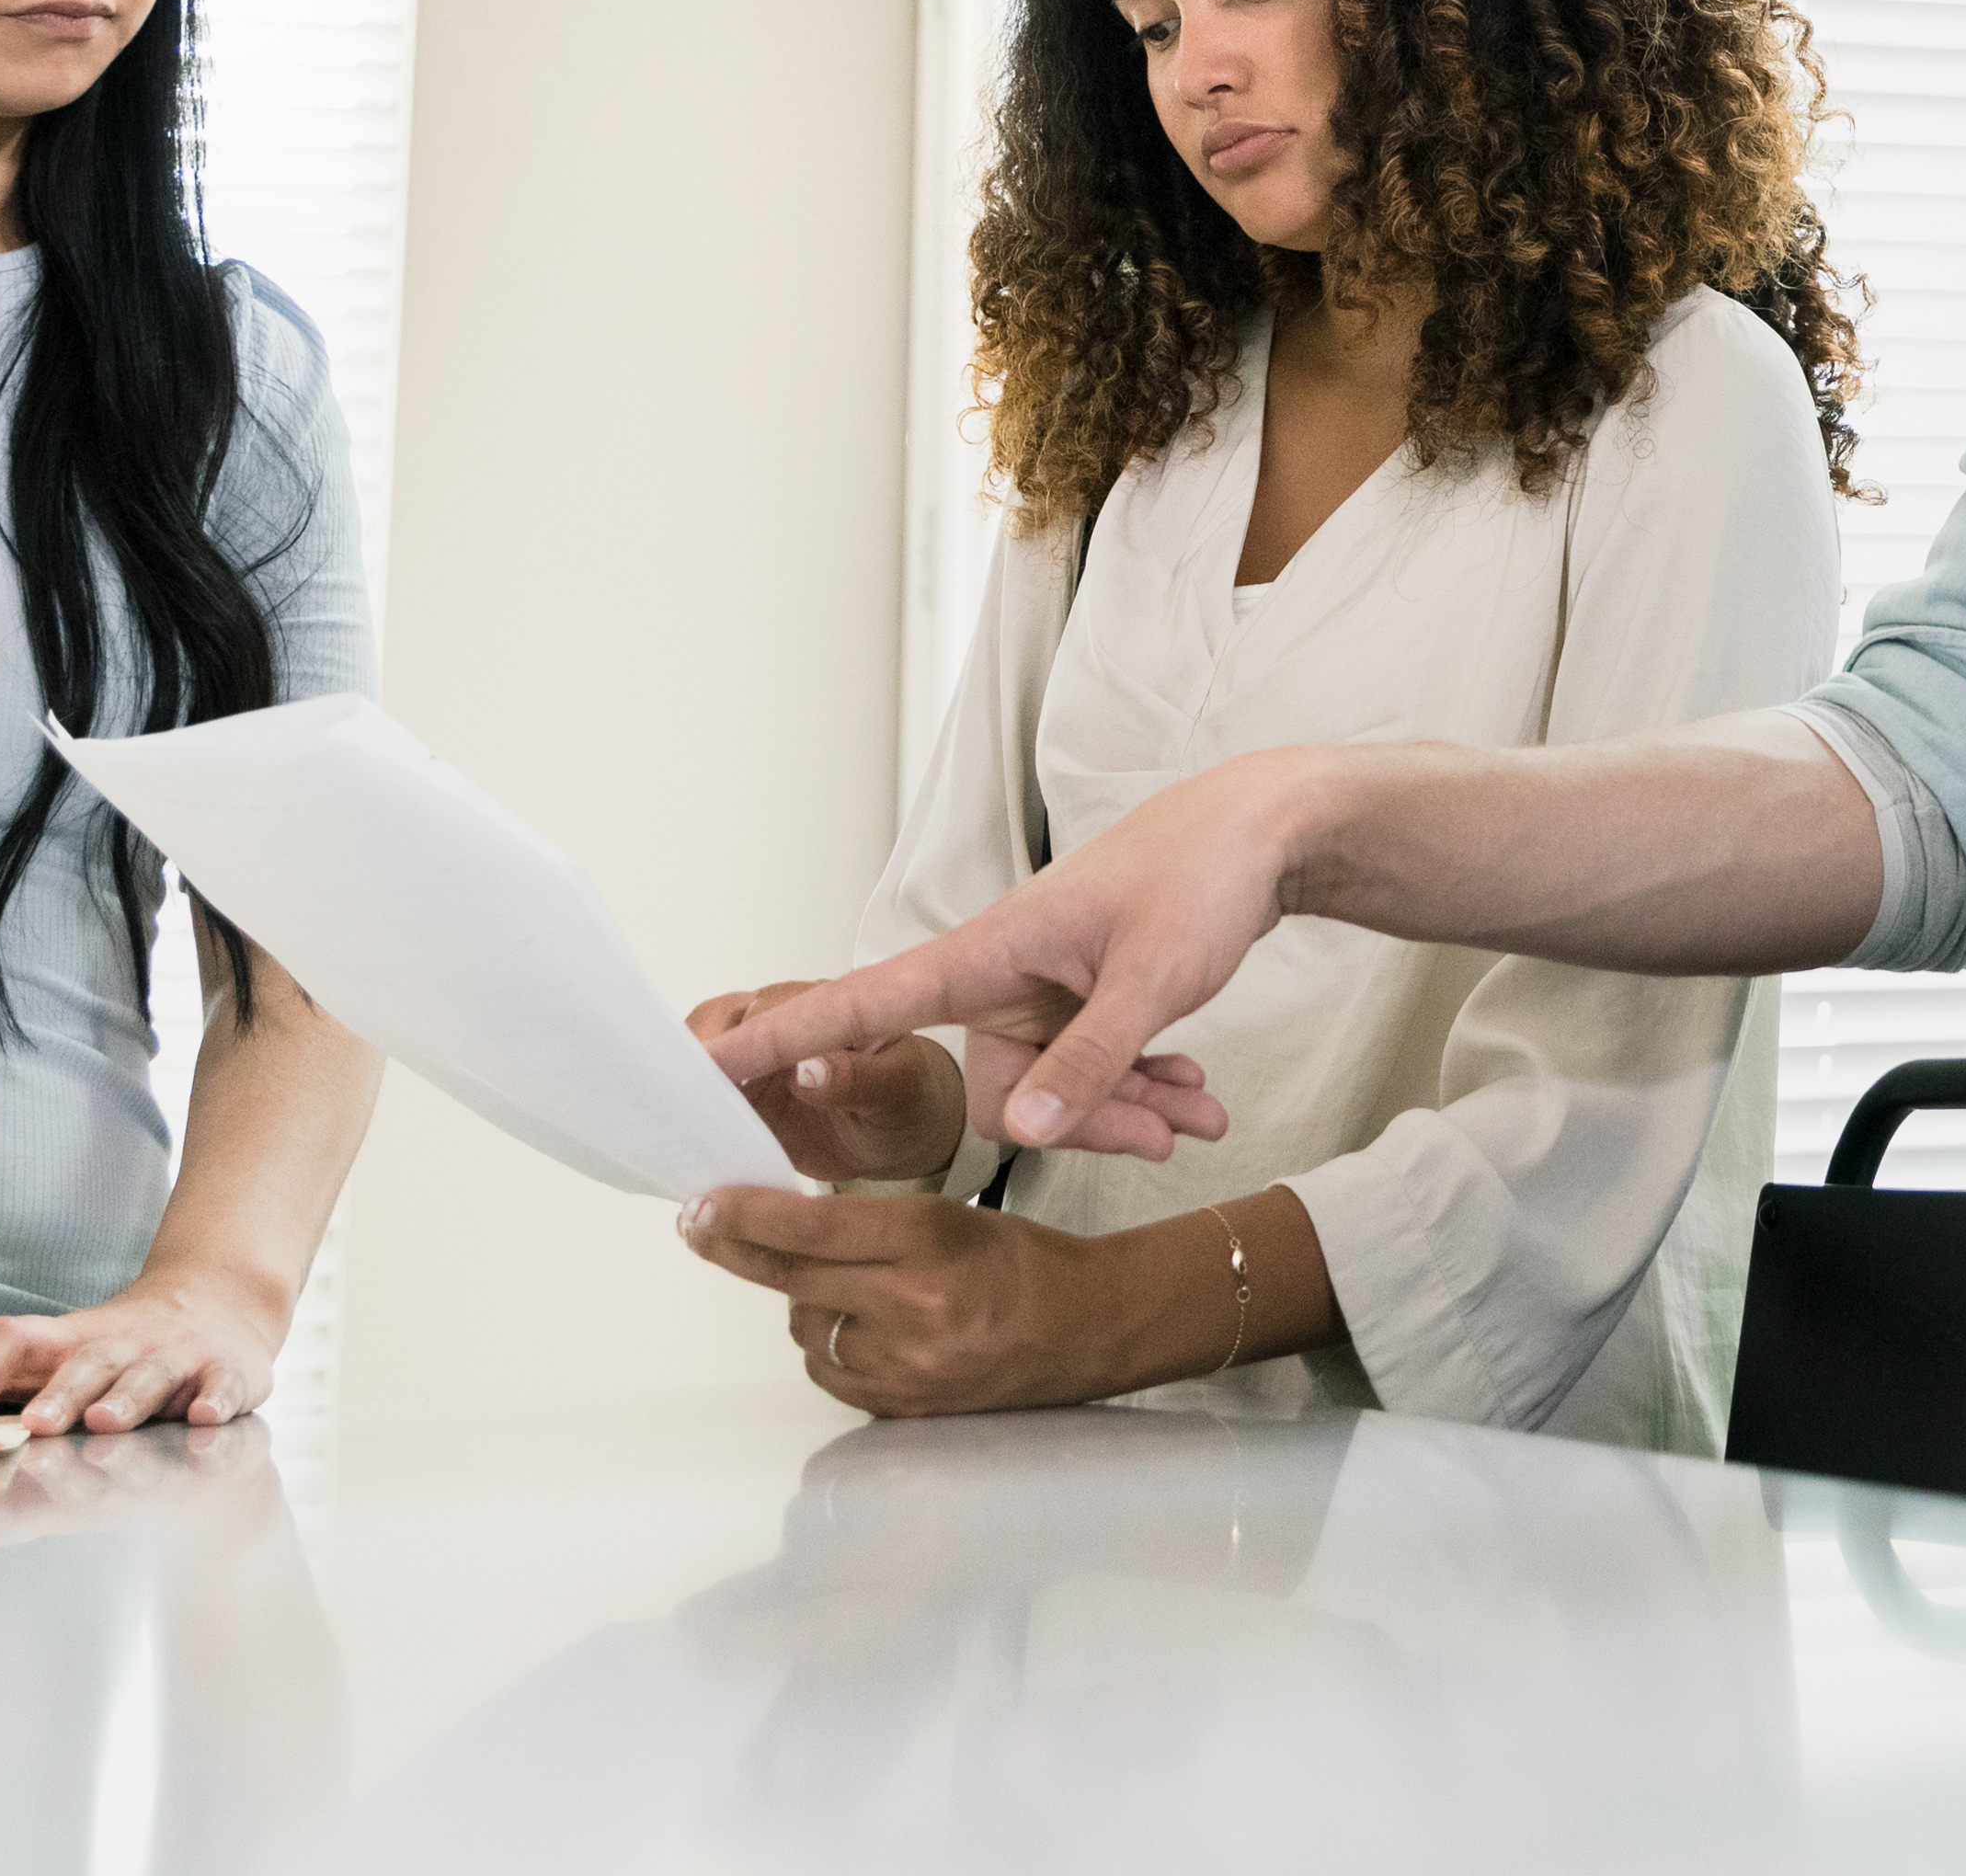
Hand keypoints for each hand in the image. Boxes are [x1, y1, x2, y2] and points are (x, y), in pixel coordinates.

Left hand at [0, 1258, 295, 1435]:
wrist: (212, 1307)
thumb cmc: (99, 1352)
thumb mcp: (27, 1365)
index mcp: (58, 1343)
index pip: (7, 1344)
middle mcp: (113, 1344)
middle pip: (83, 1360)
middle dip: (62, 1393)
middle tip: (35, 1426)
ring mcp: (172, 1355)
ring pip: (148, 1372)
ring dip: (128, 1397)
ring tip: (107, 1424)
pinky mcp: (225, 1369)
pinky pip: (222, 1382)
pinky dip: (214, 1397)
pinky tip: (201, 1417)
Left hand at [676, 1185, 1117, 1415]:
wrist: (1082, 1328)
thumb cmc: (1020, 1264)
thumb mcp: (947, 1217)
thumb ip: (866, 1227)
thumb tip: (779, 1227)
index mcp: (928, 1239)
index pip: (809, 1229)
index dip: (743, 1216)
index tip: (700, 1205)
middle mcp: (912, 1305)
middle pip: (792, 1279)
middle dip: (735, 1249)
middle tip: (699, 1228)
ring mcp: (906, 1365)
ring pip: (806, 1329)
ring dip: (803, 1303)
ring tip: (843, 1287)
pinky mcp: (903, 1406)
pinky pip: (831, 1372)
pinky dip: (832, 1347)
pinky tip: (861, 1329)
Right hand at [702, 759, 1304, 1159]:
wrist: (1260, 831)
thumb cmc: (1199, 875)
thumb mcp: (1154, 978)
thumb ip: (1091, 1061)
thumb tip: (1026, 1132)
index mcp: (991, 951)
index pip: (867, 1002)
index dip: (785, 1037)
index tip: (705, 1069)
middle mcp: (1004, 976)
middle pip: (1004, 1088)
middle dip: (1086, 1122)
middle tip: (1169, 1134)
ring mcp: (1045, 990)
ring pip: (1059, 1089)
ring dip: (1130, 1109)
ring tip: (1202, 1113)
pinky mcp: (1082, 998)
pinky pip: (1092, 1068)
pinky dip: (1145, 1086)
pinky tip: (1198, 1093)